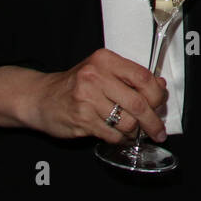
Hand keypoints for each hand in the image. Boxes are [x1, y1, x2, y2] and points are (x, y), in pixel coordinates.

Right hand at [23, 48, 168, 143]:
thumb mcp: (103, 71)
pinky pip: (112, 135)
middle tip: (158, 131)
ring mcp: (87, 99)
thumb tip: (160, 87)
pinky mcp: (81, 120)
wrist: (40, 97)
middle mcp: (95, 77)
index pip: (143, 77)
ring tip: (134, 132)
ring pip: (127, 122)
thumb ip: (131, 77)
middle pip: (138, 103)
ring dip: (135, 132)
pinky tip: (119, 136)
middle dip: (153, 121)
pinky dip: (120, 139)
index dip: (157, 95)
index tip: (161, 104)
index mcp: (105, 60)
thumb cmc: (77, 84)